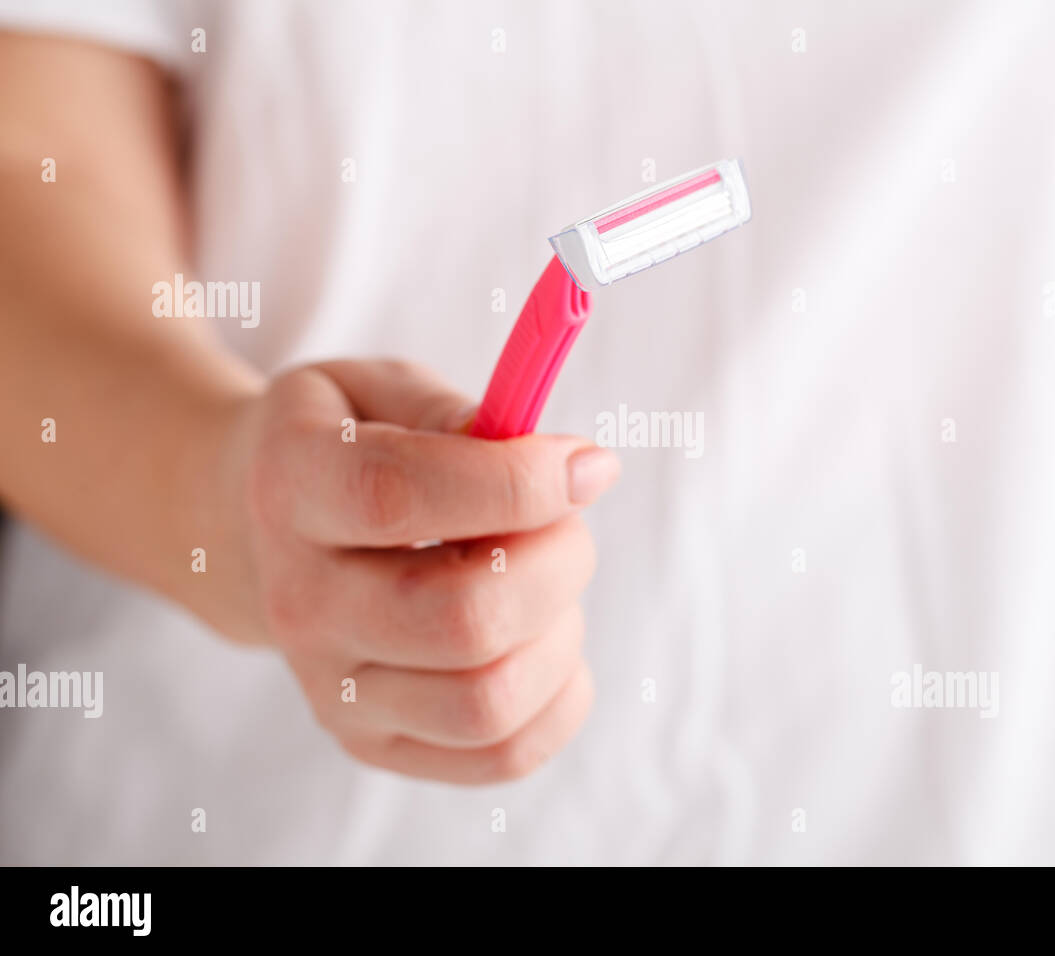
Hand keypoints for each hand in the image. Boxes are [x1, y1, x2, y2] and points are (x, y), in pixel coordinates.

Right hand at [212, 359, 619, 783]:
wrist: (257, 529)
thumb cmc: (347, 448)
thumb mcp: (382, 389)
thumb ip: (459, 414)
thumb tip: (562, 468)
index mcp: (293, 487)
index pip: (398, 497)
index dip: (516, 481)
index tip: (586, 464)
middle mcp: (301, 603)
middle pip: (462, 618)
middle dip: (558, 561)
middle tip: (567, 524)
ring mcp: (333, 690)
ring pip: (488, 700)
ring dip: (560, 633)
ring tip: (546, 582)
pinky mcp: (373, 743)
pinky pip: (504, 754)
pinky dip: (560, 697)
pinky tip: (544, 639)